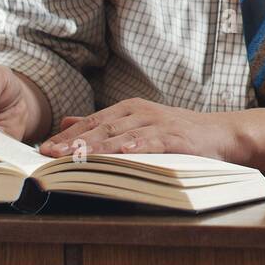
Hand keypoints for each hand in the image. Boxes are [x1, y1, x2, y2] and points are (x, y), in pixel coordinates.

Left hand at [38, 98, 240, 162]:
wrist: (221, 133)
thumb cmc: (178, 131)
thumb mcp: (138, 122)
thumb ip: (103, 123)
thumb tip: (65, 123)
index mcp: (129, 108)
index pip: (92, 121)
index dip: (67, 136)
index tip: (44, 149)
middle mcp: (141, 111)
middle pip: (102, 127)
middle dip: (73, 142)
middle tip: (50, 154)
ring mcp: (158, 123)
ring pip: (122, 134)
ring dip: (97, 146)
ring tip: (75, 156)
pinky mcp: (175, 137)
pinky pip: (152, 141)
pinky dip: (137, 146)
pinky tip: (122, 152)